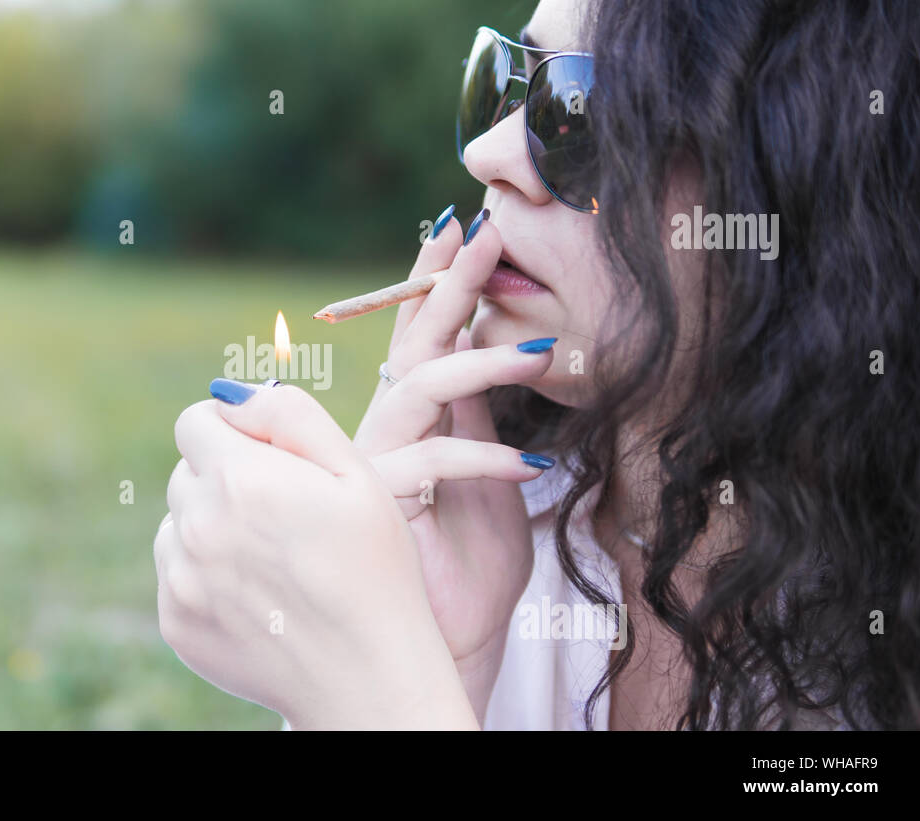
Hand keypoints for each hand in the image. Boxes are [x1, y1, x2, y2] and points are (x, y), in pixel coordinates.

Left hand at [157, 380, 477, 728]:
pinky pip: (176, 574)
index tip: (263, 453)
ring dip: (211, 527)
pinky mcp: (176, 622)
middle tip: (281, 513)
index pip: (195, 420)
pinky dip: (206, 576)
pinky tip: (259, 596)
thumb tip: (230, 395)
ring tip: (272, 559)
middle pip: (186, 472)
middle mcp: (197, 525)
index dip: (230, 429)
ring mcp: (180, 578)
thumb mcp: (356, 473)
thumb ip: (290, 415)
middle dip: (225, 478)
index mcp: (240, 478)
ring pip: (177, 524)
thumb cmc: (375, 569)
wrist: (368, 677)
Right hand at [353, 211, 555, 714]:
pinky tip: (533, 460)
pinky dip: (485, 455)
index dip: (435, 283)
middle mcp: (383, 430)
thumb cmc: (472, 559)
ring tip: (545, 349)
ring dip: (482, 362)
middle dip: (449, 287)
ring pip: (419, 388)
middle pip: (413, 344)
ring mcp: (374, 462)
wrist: (450, 635)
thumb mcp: (490, 471)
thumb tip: (499, 345)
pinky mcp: (379, 503)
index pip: (418, 337)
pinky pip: (432, 460)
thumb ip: (483, 415)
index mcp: (409, 418)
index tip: (457, 229)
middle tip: (486, 234)